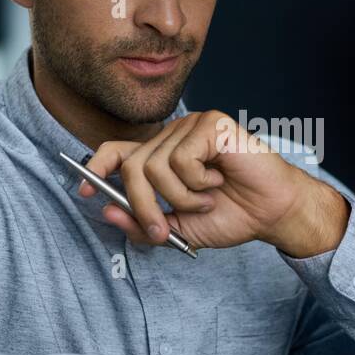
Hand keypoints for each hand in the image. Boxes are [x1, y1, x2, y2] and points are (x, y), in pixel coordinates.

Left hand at [79, 110, 348, 256]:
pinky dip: (197, 182)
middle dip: (142, 206)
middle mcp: (173, 136)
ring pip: (156, 167)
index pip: (116, 151)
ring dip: (180, 198)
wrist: (272, 213)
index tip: (82, 192)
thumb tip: (107, 211)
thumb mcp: (179, 230)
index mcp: (162, 156)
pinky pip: (182, 159)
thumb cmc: (232, 216)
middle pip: (132, 167)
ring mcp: (191, 126)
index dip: (95, 168)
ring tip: (205, 200)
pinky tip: (218, 181)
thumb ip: (143, 224)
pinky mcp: (212, 124)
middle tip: (163, 231)